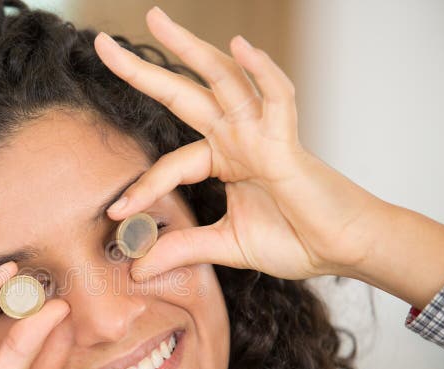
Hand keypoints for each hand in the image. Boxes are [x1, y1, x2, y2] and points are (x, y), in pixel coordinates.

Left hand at [94, 6, 385, 280]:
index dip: (143, 187)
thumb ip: (182, 250)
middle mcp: (237, 138)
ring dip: (189, 49)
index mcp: (222, 160)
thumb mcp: (224, 245)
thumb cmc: (294, 240)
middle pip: (183, 95)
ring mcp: (261, 134)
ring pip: (222, 79)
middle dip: (144, 70)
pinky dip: (261, 71)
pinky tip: (239, 46)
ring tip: (155, 21)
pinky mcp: (288, 141)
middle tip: (104, 45)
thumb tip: (138, 269)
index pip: (170, 164)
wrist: (340, 250)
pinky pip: (277, 97)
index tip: (118, 213)